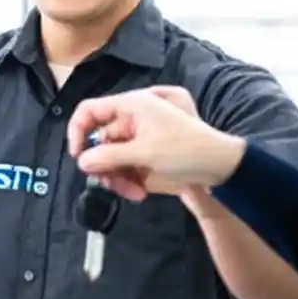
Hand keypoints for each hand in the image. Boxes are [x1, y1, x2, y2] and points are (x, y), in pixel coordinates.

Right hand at [67, 86, 246, 200]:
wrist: (220, 170)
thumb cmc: (187, 150)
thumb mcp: (144, 153)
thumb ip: (108, 157)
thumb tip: (82, 161)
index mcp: (132, 106)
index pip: (90, 111)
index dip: (78, 131)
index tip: (78, 156)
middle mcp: (132, 120)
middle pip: (99, 141)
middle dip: (103, 165)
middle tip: (110, 182)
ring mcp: (139, 140)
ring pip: (110, 159)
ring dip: (116, 178)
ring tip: (132, 191)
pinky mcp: (145, 158)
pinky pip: (124, 170)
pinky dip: (127, 182)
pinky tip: (140, 192)